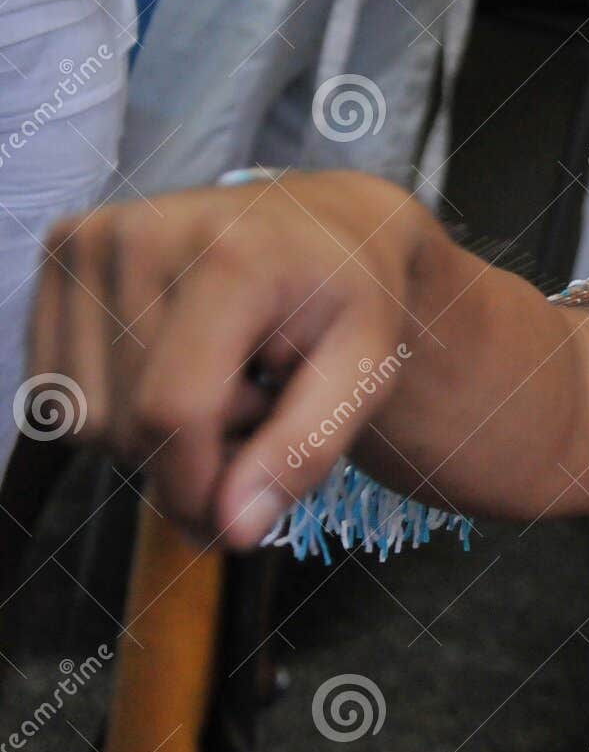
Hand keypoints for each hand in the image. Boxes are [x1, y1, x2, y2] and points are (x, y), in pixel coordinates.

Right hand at [26, 171, 438, 549]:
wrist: (326, 222)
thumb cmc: (352, 299)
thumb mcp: (366, 373)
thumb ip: (306, 449)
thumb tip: (234, 529)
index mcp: (233, 256)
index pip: (173, 410)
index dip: (196, 486)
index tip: (234, 522)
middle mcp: (146, 233)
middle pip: (126, 425)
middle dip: (195, 453)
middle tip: (262, 409)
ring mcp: (93, 236)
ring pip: (86, 417)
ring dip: (156, 431)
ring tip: (228, 379)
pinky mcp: (62, 250)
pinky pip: (59, 389)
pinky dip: (117, 402)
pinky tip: (178, 361)